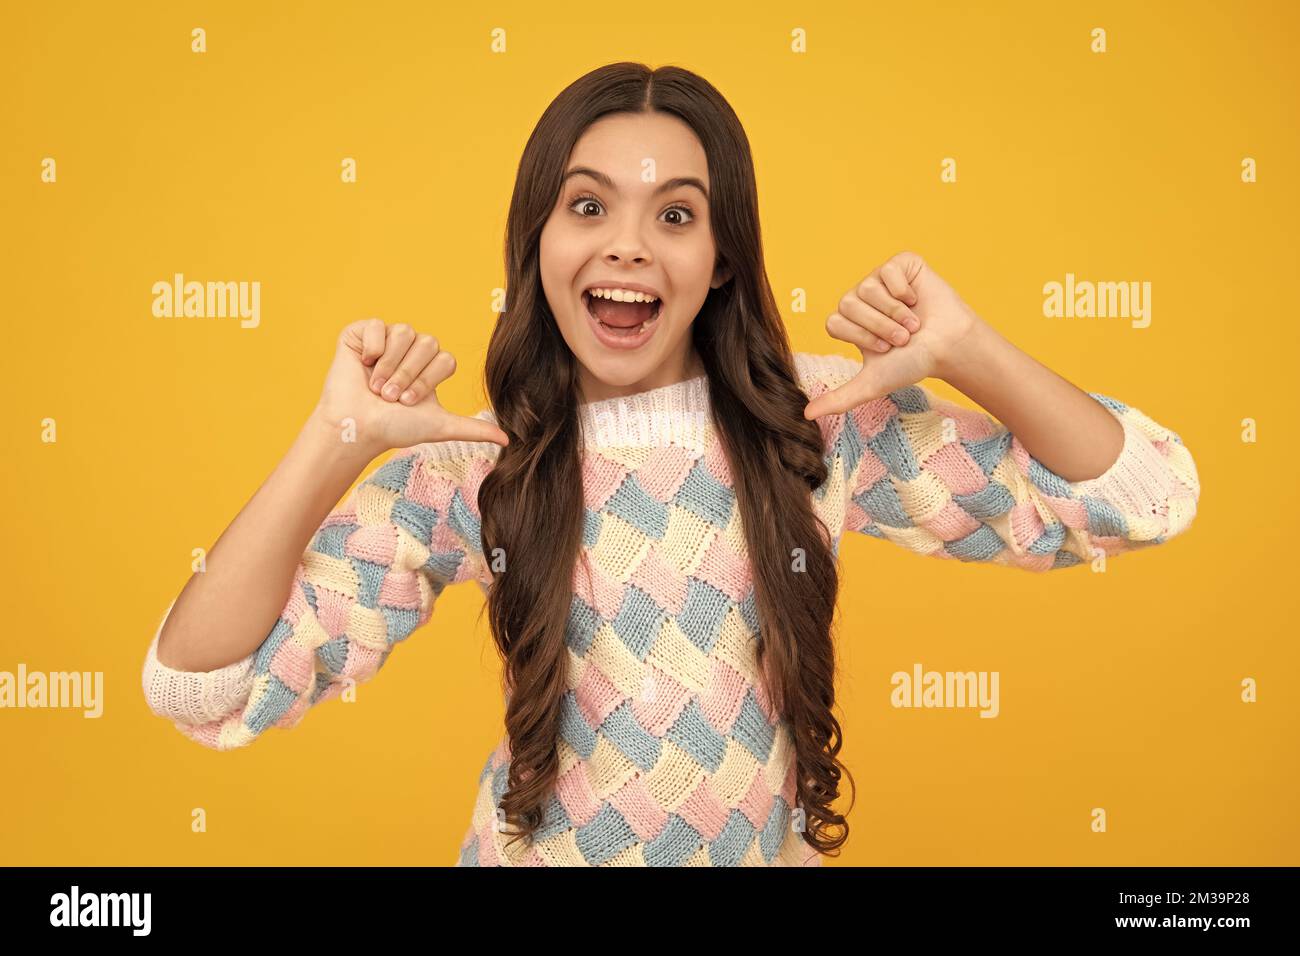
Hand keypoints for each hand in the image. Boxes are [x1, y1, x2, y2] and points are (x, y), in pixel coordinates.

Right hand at [313, 319, 509, 453]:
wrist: (356, 426)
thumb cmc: (394, 427)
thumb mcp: (440, 425)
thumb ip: (473, 428)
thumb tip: (509, 438)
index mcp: (431, 366)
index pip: (446, 358)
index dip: (428, 380)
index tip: (409, 402)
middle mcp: (411, 349)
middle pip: (428, 343)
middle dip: (409, 375)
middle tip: (391, 397)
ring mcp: (387, 339)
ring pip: (405, 332)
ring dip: (390, 366)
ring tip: (376, 387)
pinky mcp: (363, 332)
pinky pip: (378, 324)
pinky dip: (372, 347)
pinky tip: (363, 363)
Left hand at [803, 251, 983, 417]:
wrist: (948, 346)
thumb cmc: (913, 362)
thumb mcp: (872, 383)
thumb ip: (839, 398)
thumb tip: (807, 415)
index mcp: (849, 322)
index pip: (834, 322)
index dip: (860, 336)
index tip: (883, 349)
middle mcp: (860, 298)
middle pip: (849, 303)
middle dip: (879, 326)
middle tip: (902, 337)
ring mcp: (879, 279)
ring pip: (868, 288)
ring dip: (894, 312)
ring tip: (912, 323)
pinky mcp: (900, 264)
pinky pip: (888, 270)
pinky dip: (905, 290)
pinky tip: (916, 299)